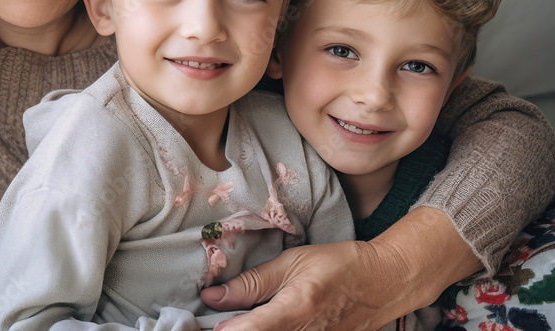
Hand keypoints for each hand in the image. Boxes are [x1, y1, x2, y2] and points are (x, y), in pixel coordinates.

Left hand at [201, 207, 480, 330]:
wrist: (385, 282)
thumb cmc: (338, 264)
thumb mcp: (293, 262)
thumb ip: (253, 283)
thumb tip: (213, 296)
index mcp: (296, 308)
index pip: (251, 330)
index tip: (200, 325)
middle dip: (233, 329)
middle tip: (207, 321)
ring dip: (247, 329)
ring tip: (228, 320)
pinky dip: (266, 330)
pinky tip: (252, 322)